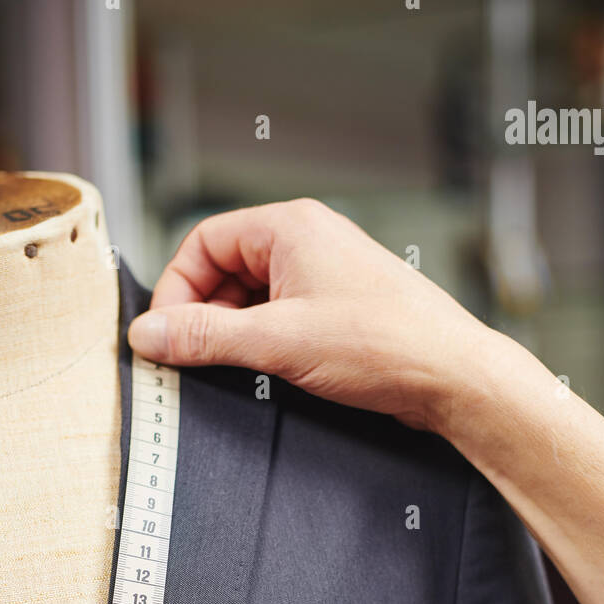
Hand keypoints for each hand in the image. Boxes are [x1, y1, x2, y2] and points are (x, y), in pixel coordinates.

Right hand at [127, 197, 491, 432]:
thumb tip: (149, 335)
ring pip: (253, 299)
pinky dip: (264, 345)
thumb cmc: (386, 344)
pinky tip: (269, 375)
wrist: (453, 377)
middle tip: (192, 359)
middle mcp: (309, 242)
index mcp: (290, 227)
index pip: (204, 243)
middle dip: (204, 316)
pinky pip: (282, 319)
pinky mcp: (340, 312)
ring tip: (236, 370)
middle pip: (225, 271)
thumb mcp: (276, 342)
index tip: (166, 335)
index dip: (177, 290)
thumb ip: (205, 337)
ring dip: (235, 335)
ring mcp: (327, 277)